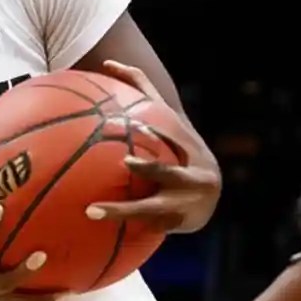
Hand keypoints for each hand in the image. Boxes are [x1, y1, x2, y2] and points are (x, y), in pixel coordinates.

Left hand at [84, 60, 221, 233]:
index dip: (157, 129)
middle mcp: (191, 177)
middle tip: (125, 164)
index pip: (172, 134)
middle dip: (150, 171)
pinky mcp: (176, 226)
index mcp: (186, 147)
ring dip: (122, 211)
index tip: (137, 127)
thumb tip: (107, 62)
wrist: (209, 194)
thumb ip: (142, 91)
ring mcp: (185, 204)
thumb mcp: (166, 122)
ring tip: (91, 211)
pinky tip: (94, 237)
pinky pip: (146, 231)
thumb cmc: (177, 148)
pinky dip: (123, 232)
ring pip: (151, 211)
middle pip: (168, 176)